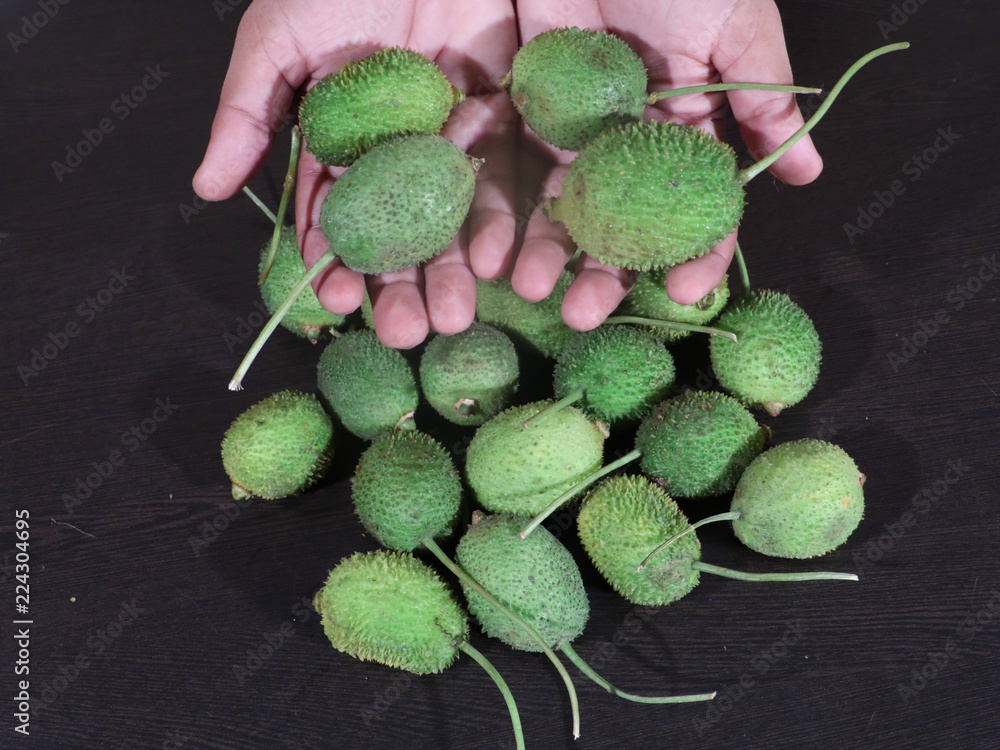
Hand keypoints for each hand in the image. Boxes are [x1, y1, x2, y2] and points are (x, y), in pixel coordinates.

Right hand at [193, 0, 517, 348]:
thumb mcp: (278, 37)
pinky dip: (511, 216)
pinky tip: (501, 261)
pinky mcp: (516, 109)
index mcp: (350, 139)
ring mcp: (462, 131)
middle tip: (406, 332)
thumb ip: (247, 111)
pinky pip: (517, 170)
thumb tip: (206, 188)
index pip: (339, 211)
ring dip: (458, 269)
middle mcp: (407, 147)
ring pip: (461, 213)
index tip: (333, 300)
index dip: (334, 257)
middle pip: (405, 227)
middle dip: (404, 283)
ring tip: (454, 316)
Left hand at [511, 0, 823, 328]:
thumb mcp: (737, 28)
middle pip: (619, 222)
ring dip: (544, 250)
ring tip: (528, 289)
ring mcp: (572, 128)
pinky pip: (508, 162)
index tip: (688, 294)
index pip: (695, 207)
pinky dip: (497, 203)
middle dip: (604, 271)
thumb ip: (765, 100)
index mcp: (685, 129)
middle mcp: (628, 142)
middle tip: (585, 315)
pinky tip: (487, 247)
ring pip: (559, 203)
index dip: (695, 252)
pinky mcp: (520, 106)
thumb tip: (808, 175)